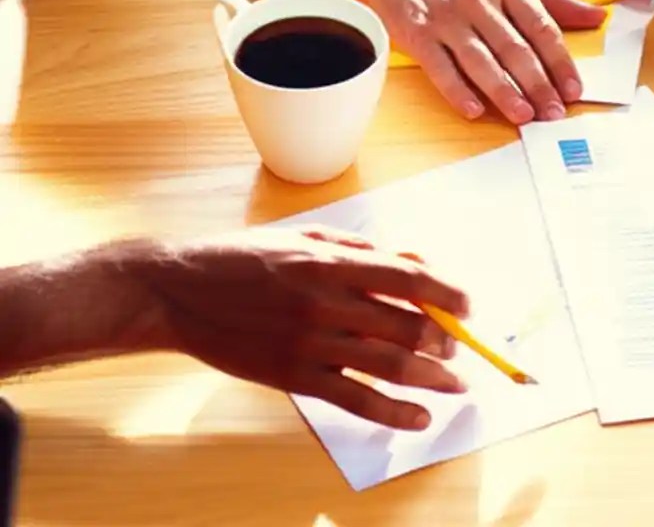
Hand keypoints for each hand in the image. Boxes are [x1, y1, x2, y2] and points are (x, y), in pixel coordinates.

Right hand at [131, 227, 470, 429]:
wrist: (178, 292)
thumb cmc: (243, 260)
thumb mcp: (305, 239)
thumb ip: (361, 251)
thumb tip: (415, 262)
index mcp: (331, 263)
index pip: (408, 278)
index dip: (447, 294)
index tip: (469, 307)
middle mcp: (326, 302)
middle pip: (405, 326)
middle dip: (443, 342)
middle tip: (457, 350)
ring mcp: (310, 342)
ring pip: (389, 365)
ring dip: (432, 379)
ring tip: (456, 387)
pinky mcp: (294, 376)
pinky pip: (354, 399)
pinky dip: (393, 411)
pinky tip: (418, 418)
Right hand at [337, 0, 606, 123]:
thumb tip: (597, 16)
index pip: (542, 27)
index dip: (561, 61)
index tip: (574, 89)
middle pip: (515, 48)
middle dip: (539, 84)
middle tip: (555, 113)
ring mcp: (445, 17)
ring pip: (481, 60)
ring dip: (504, 91)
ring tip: (525, 116)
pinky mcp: (415, 32)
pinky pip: (440, 67)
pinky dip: (457, 90)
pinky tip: (474, 110)